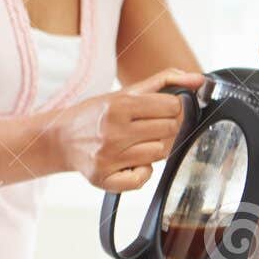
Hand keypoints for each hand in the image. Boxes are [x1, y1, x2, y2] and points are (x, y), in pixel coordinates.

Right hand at [44, 67, 202, 191]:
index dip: (170, 108)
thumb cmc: (95, 115)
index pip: (172, 107)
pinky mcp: (104, 178)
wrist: (60, 139)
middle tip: (144, 127)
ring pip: (159, 153)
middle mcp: (113, 131)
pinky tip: (130, 161)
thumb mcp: (125, 92)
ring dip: (152, 148)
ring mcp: (109, 157)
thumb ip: (164, 81)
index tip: (157, 111)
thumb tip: (198, 80)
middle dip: (162, 128)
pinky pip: (144, 178)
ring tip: (134, 143)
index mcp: (119, 106)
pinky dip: (142, 171)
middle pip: (169, 130)